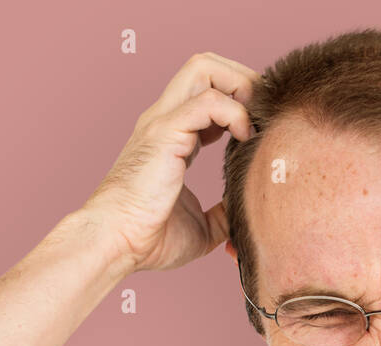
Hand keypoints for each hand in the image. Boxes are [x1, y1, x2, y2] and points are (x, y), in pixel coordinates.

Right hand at [81, 52, 259, 274]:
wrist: (117, 244)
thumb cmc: (149, 239)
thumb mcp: (202, 227)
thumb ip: (223, 212)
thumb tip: (244, 211)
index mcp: (172, 136)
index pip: (209, 92)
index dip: (240, 101)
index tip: (260, 130)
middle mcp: (165, 120)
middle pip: (207, 65)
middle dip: (244, 80)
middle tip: (263, 117)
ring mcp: (163, 122)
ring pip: (205, 68)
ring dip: (240, 87)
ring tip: (255, 123)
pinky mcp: (165, 132)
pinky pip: (209, 101)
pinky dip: (235, 113)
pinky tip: (244, 138)